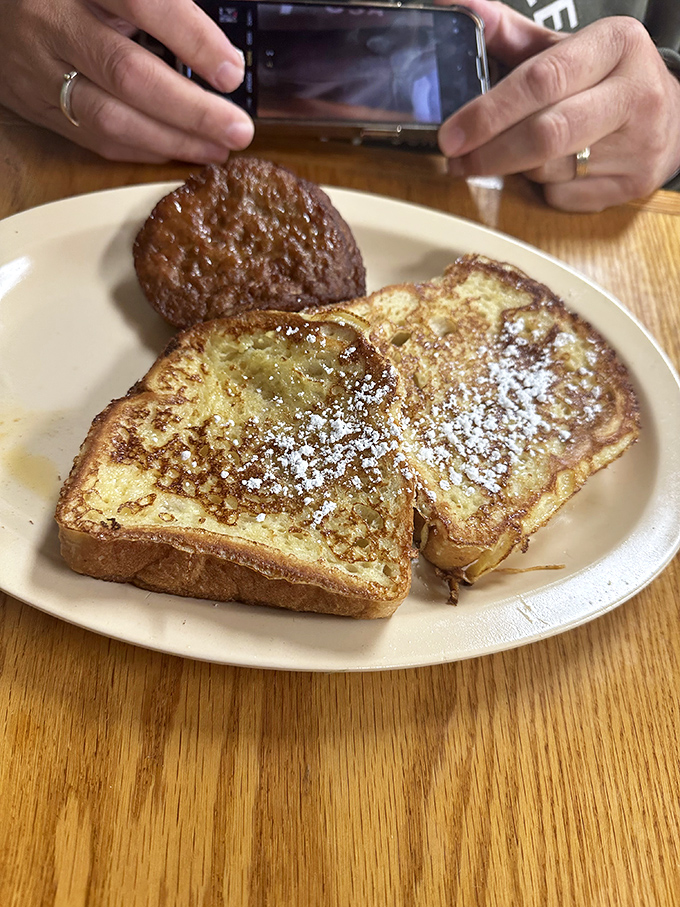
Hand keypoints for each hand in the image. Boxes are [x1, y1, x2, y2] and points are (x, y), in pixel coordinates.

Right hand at [0, 0, 254, 162]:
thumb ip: (159, 5)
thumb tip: (219, 51)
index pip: (142, 2)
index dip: (191, 38)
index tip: (231, 71)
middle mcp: (54, 22)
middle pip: (128, 73)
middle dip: (191, 110)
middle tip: (238, 129)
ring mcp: (40, 68)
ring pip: (111, 117)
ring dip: (172, 140)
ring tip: (218, 149)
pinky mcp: (36, 105)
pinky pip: (94, 138)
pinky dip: (143, 149)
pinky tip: (179, 151)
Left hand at [437, 1, 679, 210]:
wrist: (671, 117)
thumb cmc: (603, 80)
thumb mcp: (566, 48)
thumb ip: (511, 34)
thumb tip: (459, 7)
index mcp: (616, 44)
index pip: (542, 80)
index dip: (489, 112)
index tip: (452, 134)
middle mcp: (635, 93)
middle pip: (546, 134)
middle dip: (490, 153)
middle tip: (456, 161)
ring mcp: (640, 143)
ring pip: (549, 169)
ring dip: (513, 169)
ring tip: (501, 158)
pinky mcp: (634, 183)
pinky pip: (563, 197)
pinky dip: (541, 189)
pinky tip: (546, 171)